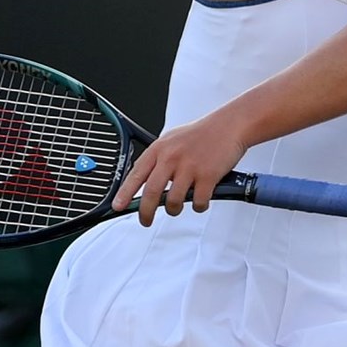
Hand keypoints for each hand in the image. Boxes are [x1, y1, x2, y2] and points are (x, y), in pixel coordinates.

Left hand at [115, 110, 251, 223]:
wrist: (229, 126)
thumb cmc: (201, 134)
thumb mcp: (172, 140)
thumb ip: (158, 158)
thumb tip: (144, 180)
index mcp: (160, 149)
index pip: (136, 174)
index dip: (124, 193)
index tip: (118, 206)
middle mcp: (172, 158)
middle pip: (151, 193)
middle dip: (145, 212)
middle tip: (145, 221)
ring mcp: (189, 167)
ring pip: (173, 201)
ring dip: (174, 209)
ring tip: (178, 206)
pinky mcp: (208, 176)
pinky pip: (198, 202)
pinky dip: (199, 206)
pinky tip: (201, 200)